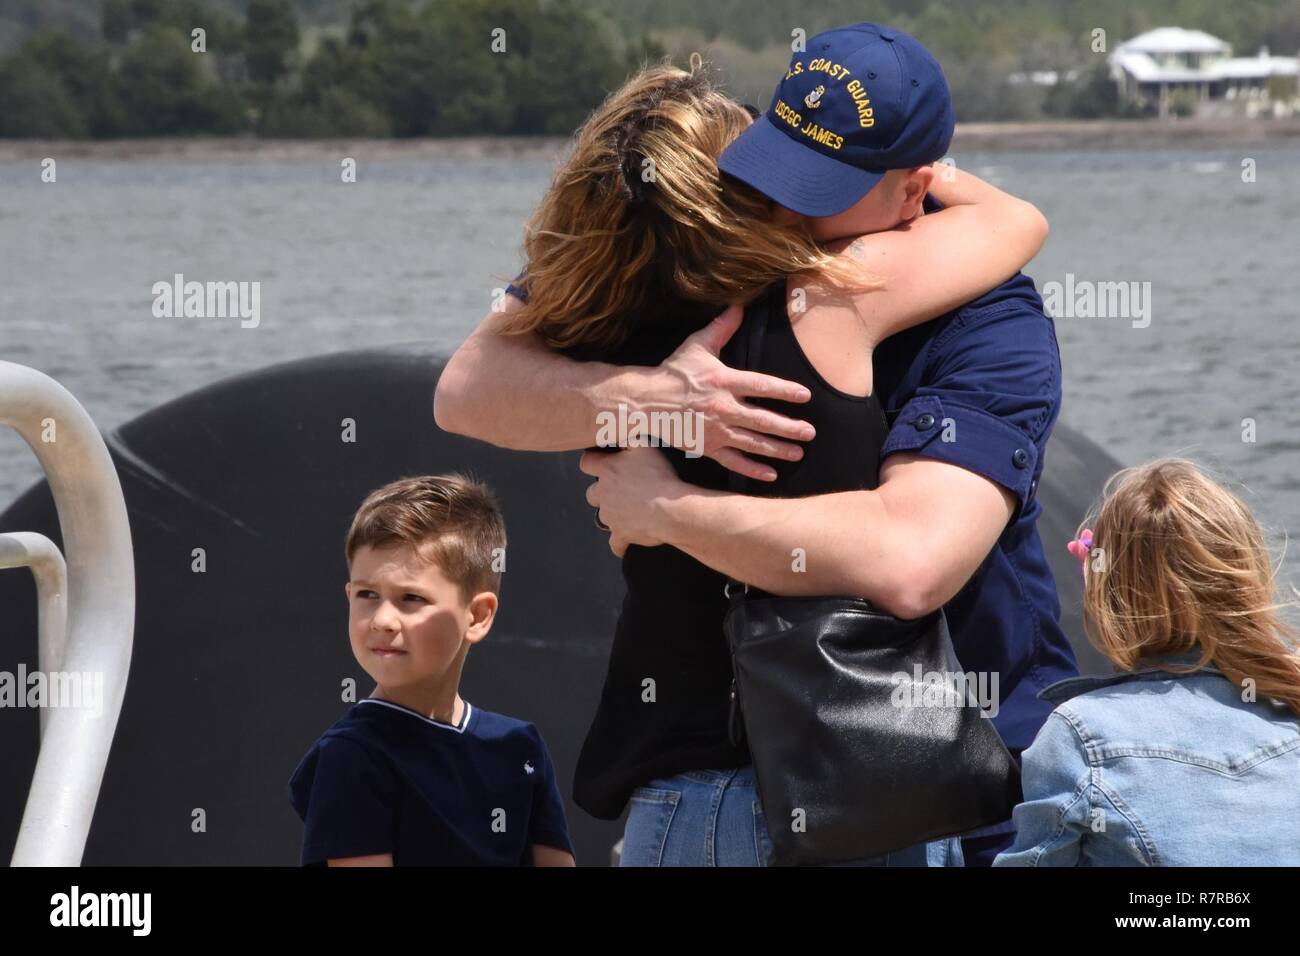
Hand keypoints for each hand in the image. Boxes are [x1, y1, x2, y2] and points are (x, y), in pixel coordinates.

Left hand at [580, 446, 682, 556]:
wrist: (670, 509)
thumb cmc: (659, 475)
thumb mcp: (645, 445)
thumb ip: (628, 437)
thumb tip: (620, 432)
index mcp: (607, 470)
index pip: (586, 463)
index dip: (593, 461)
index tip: (601, 462)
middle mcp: (603, 493)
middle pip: (591, 493)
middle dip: (602, 491)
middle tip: (621, 490)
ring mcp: (610, 516)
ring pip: (603, 516)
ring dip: (613, 514)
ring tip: (631, 511)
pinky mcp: (621, 534)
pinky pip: (615, 543)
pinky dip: (620, 543)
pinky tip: (627, 542)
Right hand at [648, 305, 814, 481]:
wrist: (647, 401)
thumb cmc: (674, 372)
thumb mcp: (697, 345)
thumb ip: (721, 328)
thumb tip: (739, 306)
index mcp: (724, 381)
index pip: (761, 386)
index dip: (785, 391)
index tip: (805, 396)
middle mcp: (723, 408)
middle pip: (762, 420)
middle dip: (788, 427)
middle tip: (809, 432)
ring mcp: (716, 430)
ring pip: (752, 443)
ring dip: (777, 449)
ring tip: (798, 453)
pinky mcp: (707, 448)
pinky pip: (734, 461)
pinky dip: (752, 470)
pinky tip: (771, 475)